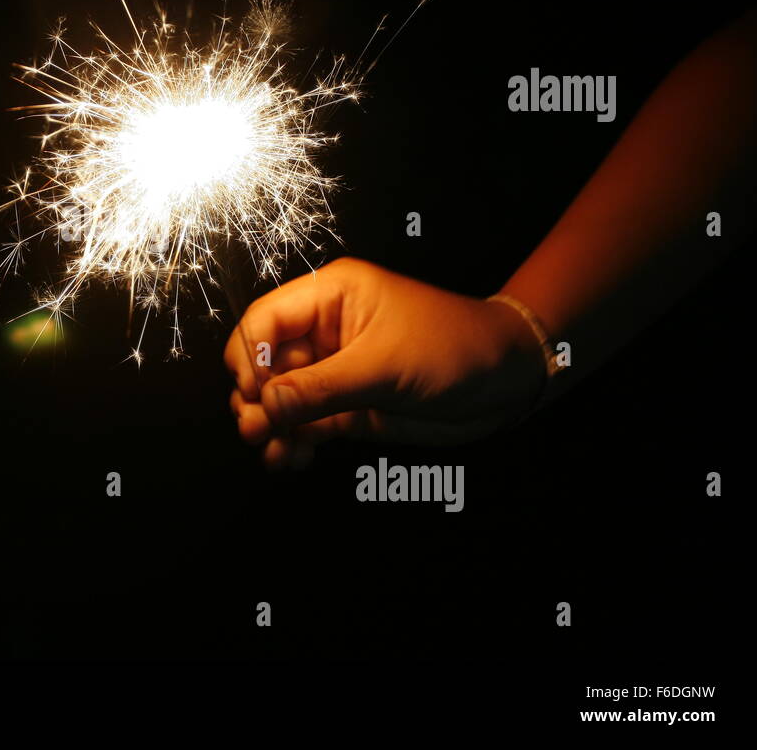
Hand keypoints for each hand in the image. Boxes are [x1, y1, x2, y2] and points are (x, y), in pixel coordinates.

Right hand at [223, 257, 546, 466]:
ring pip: (278, 399)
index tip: (254, 394)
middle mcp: (322, 332)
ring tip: (275, 451)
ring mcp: (332, 372)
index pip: (265, 321)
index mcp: (329, 296)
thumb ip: (320, 388)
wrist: (507, 380)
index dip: (250, 356)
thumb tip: (265, 406)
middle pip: (263, 363)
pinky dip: (290, 443)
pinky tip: (291, 460)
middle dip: (255, 398)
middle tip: (258, 430)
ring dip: (270, 426)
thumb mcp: (384, 365)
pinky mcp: (344, 408)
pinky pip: (302, 425)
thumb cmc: (453, 348)